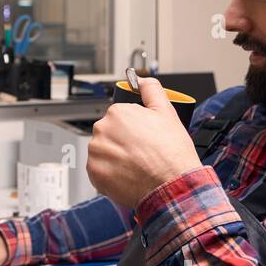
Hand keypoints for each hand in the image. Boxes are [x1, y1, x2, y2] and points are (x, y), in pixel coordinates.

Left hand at [86, 76, 204, 209]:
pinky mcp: (94, 173)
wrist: (172, 186)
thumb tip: (141, 80)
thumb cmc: (171, 153)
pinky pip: (100, 172)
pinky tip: (128, 177)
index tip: (143, 139)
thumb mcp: (167, 112)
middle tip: (142, 154)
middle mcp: (102, 130)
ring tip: (136, 167)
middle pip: (110, 135)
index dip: (134, 130)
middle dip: (123, 143)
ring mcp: (96, 153)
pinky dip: (111, 175)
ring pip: (104, 153)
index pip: (120, 118)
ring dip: (116, 159)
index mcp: (117, 113)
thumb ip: (151, 90)